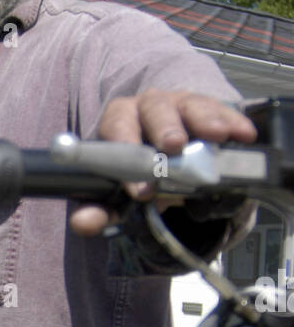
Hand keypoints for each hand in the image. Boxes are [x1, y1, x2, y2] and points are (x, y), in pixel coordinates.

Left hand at [69, 90, 257, 235]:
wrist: (167, 163)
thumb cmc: (139, 174)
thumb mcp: (117, 195)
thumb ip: (101, 210)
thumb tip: (83, 223)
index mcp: (118, 122)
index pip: (117, 128)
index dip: (126, 150)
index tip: (140, 187)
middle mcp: (148, 106)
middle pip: (154, 110)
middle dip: (163, 128)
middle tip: (174, 146)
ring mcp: (181, 103)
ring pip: (190, 105)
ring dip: (203, 120)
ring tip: (216, 136)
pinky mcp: (210, 108)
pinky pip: (221, 111)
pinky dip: (233, 122)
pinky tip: (243, 134)